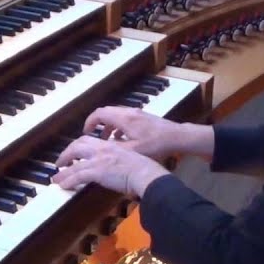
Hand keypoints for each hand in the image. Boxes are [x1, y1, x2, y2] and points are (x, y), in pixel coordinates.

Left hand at [53, 135, 169, 197]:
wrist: (146, 173)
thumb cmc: (144, 169)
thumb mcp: (131, 159)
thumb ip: (121, 160)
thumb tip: (117, 168)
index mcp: (111, 145)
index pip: (89, 140)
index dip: (78, 145)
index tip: (74, 152)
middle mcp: (102, 149)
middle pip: (77, 145)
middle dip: (66, 153)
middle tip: (61, 162)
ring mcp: (99, 160)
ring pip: (74, 162)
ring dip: (63, 171)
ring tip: (56, 178)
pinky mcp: (97, 172)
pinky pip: (77, 175)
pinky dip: (68, 180)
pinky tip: (63, 185)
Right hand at [82, 106, 212, 161]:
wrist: (177, 137)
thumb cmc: (156, 145)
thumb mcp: (133, 150)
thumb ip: (114, 148)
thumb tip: (98, 149)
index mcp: (124, 118)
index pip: (99, 114)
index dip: (89, 123)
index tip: (85, 133)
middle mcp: (128, 112)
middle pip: (106, 112)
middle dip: (96, 123)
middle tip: (92, 135)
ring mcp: (136, 113)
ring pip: (115, 115)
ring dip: (108, 126)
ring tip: (105, 140)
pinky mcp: (142, 117)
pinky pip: (124, 118)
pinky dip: (117, 126)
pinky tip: (121, 139)